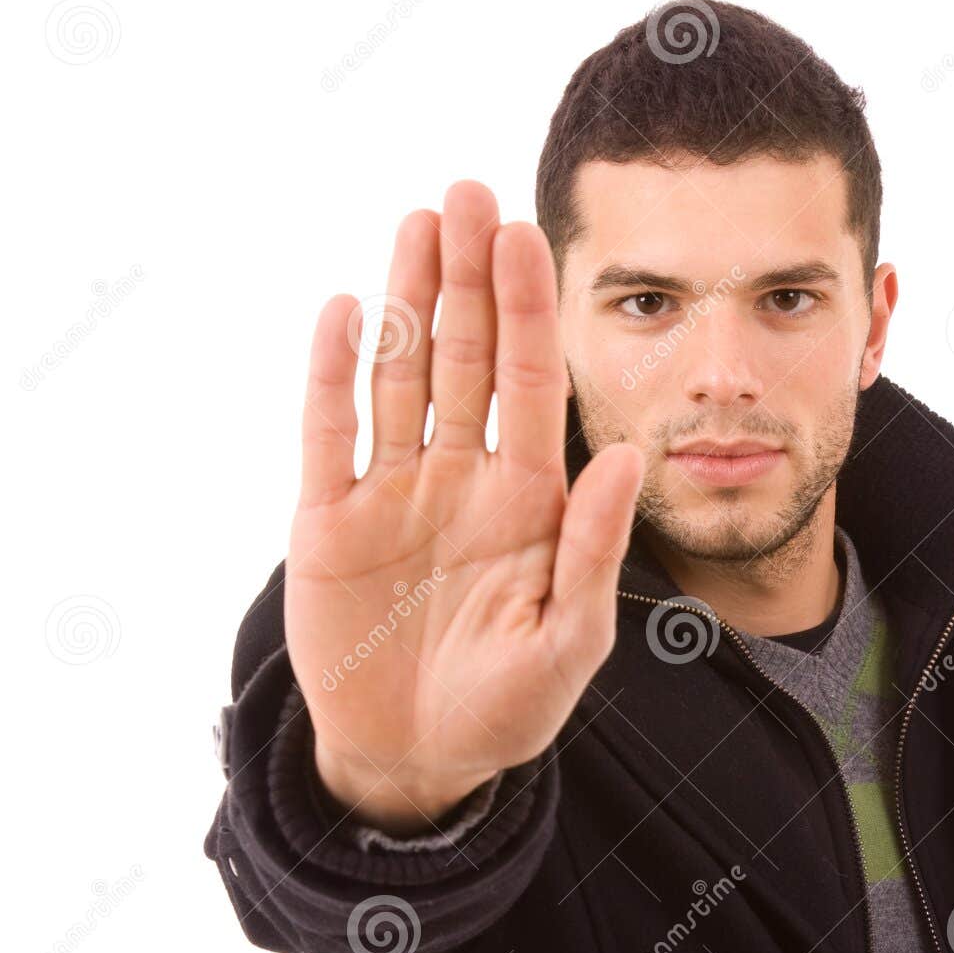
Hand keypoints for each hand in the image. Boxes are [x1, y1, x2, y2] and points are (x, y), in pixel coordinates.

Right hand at [284, 181, 644, 831]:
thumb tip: (624, 453)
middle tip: (469, 191)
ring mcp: (391, 495)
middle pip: (463, 357)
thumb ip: (593, 549)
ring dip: (406, 300)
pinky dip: (334, 375)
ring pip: (399, 377)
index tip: (527, 236)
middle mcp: (460, 480)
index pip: (529, 383)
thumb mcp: (568, 642)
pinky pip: (329, 434)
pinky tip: (347, 311)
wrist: (416, 761)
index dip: (527, 310)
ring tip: (416, 221)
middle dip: (467, 277)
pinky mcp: (329, 523)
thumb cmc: (505, 710)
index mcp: (526, 501)